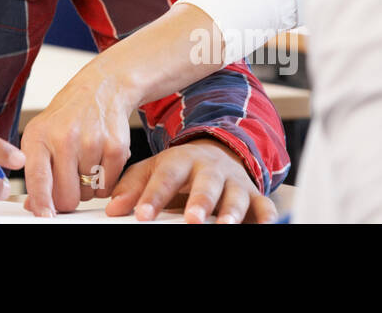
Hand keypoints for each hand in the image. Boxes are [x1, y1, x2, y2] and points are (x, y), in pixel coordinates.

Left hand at [20, 58, 137, 215]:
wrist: (101, 88)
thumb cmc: (67, 116)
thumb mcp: (41, 134)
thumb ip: (35, 171)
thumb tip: (33, 206)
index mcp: (39, 136)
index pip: (38, 178)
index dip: (41, 202)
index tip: (44, 217)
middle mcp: (64, 138)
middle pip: (67, 197)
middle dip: (68, 197)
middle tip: (68, 178)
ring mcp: (92, 142)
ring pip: (88, 195)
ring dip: (86, 187)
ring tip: (84, 160)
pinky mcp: (116, 147)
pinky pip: (108, 188)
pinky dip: (104, 181)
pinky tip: (99, 158)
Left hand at [105, 138, 276, 222]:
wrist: (216, 153)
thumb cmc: (180, 169)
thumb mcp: (153, 170)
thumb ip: (133, 188)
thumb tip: (113, 208)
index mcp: (182, 160)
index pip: (166, 176)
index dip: (153, 196)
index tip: (142, 215)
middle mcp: (211, 169)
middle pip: (206, 183)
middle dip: (200, 202)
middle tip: (191, 220)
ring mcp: (235, 181)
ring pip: (236, 195)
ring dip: (231, 212)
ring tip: (224, 226)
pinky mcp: (255, 195)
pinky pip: (265, 206)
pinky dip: (267, 217)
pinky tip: (264, 228)